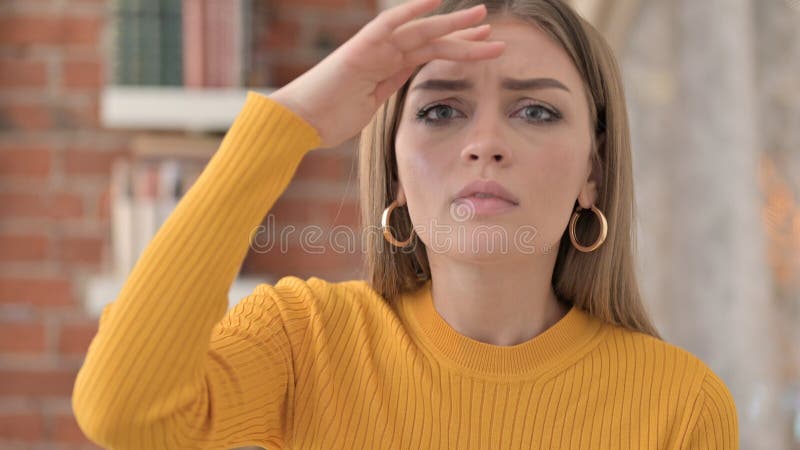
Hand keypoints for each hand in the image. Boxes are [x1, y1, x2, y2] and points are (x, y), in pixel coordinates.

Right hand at [268, 0, 504, 148]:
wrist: (298, 122)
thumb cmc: (326, 119)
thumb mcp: (367, 107)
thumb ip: (385, 91)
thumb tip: (402, 86)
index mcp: (386, 69)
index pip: (428, 54)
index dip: (455, 47)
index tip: (482, 44)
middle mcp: (382, 54)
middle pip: (430, 41)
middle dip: (462, 34)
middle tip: (490, 27)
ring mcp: (372, 50)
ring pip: (420, 34)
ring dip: (452, 26)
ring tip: (481, 17)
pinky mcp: (361, 49)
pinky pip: (390, 25)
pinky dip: (413, 11)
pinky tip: (436, 0)